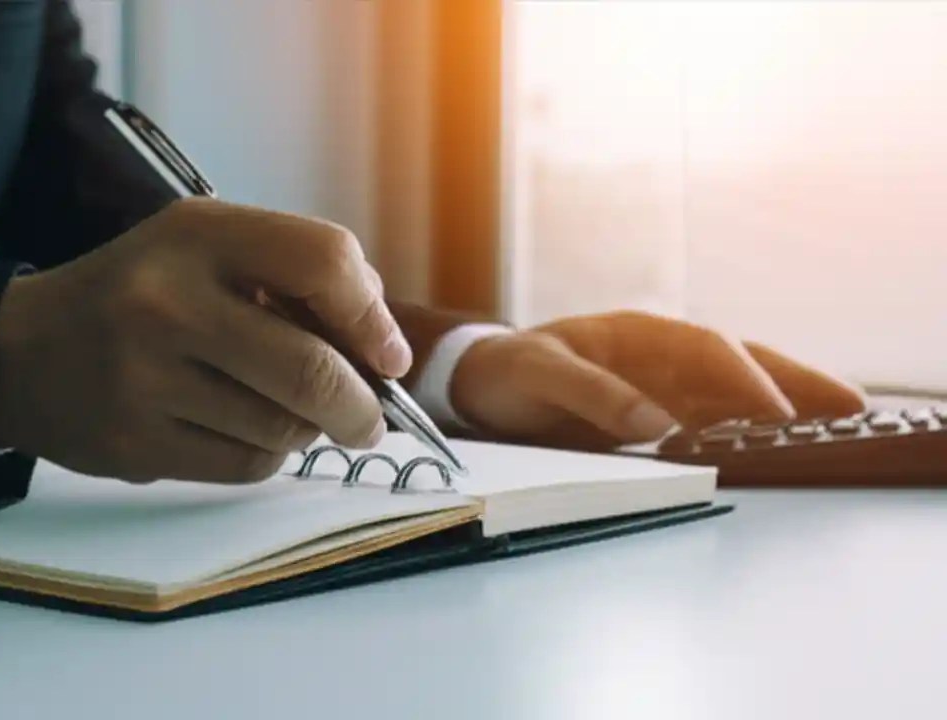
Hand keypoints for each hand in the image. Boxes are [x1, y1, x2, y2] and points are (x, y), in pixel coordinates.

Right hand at [0, 198, 410, 482]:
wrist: (22, 353)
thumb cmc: (139, 296)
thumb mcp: (204, 250)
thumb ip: (292, 276)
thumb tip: (382, 346)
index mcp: (197, 234)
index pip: (323, 259)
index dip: (372, 315)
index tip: (386, 355)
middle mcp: (167, 301)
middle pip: (311, 367)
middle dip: (360, 406)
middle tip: (369, 419)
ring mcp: (146, 378)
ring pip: (283, 428)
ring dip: (306, 430)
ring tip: (284, 412)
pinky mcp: (136, 445)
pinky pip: (246, 467)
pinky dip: (266, 457)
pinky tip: (242, 432)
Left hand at [449, 311, 865, 448]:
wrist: (480, 385)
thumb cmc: (508, 371)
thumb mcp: (539, 375)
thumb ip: (592, 393)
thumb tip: (655, 424)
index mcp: (638, 335)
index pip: (708, 349)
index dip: (745, 379)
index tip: (776, 412)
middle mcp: (661, 357)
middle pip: (741, 363)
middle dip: (795, 382)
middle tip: (850, 407)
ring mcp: (664, 387)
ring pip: (737, 393)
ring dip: (784, 406)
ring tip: (837, 426)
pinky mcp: (659, 418)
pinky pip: (715, 422)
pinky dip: (749, 433)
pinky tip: (780, 449)